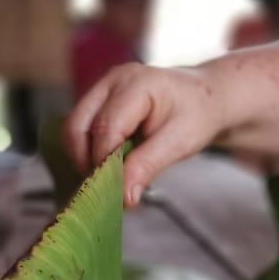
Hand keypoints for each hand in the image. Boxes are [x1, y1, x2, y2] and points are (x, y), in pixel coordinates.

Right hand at [63, 63, 225, 207]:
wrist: (206, 97)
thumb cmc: (197, 115)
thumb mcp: (180, 143)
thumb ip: (148, 166)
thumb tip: (122, 198)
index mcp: (136, 84)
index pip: (105, 130)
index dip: (106, 165)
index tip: (117, 194)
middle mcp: (113, 81)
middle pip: (77, 127)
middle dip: (87, 162)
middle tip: (110, 187)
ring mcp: (103, 88)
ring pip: (73, 130)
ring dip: (85, 158)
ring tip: (112, 176)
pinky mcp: (99, 100)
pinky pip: (81, 129)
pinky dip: (89, 151)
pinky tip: (111, 164)